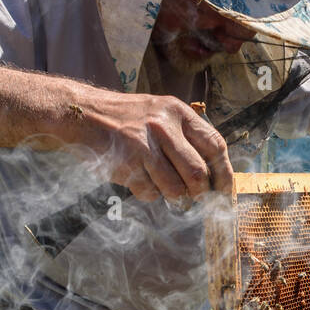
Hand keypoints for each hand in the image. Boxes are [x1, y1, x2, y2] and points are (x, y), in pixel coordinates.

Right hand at [65, 91, 232, 201]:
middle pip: (198, 173)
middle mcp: (164, 127)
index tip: (225, 190)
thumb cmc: (128, 118)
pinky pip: (150, 193)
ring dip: (174, 196)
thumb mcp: (161, 113)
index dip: (224, 173)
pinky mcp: (127, 164)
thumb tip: (213, 174)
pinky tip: (140, 179)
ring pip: (176, 189)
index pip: (215, 145)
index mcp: (178, 112)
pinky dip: (149, 193)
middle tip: (195, 196)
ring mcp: (144, 146)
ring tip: (163, 185)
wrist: (85, 113)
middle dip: (200, 192)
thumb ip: (186, 136)